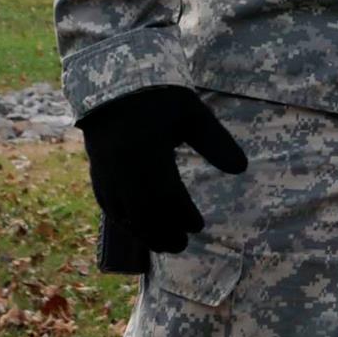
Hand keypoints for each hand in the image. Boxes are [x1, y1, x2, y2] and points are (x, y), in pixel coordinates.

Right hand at [79, 85, 249, 275]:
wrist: (115, 89)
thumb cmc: (160, 100)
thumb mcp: (192, 113)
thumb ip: (216, 141)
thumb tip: (241, 169)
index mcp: (148, 152)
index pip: (167, 194)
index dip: (182, 214)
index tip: (198, 226)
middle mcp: (123, 168)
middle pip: (143, 211)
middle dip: (162, 232)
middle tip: (181, 245)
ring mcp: (106, 173)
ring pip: (123, 213)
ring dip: (143, 233)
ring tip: (163, 246)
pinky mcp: (96, 175)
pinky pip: (108, 206)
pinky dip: (124, 223)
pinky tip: (138, 231)